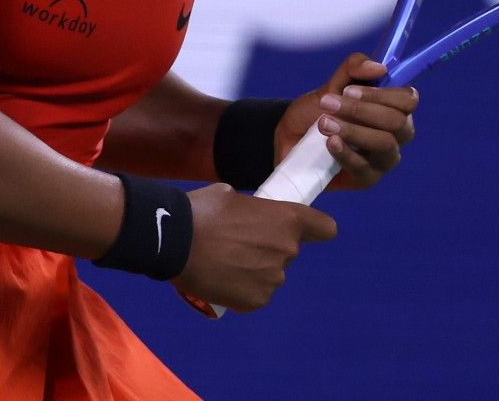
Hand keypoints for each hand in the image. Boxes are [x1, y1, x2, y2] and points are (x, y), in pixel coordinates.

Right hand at [175, 183, 336, 311]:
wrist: (174, 242)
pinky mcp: (256, 302)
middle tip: (237, 244)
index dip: (314, 229)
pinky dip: (241, 289)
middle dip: (268, 249)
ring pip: (270, 275)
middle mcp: (288, 250)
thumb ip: (251, 209)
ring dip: (254, 270)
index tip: (302, 231)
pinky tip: (221, 279)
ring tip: (224, 263)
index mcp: (287, 219)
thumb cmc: (202, 210)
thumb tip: (244, 216)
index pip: (325, 229)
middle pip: (288, 252)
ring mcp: (273, 279)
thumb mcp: (231, 196)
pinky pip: (255, 294)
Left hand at [275, 53, 417, 190]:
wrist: (289, 138)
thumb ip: (353, 68)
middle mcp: (396, 134)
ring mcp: (384, 159)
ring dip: (354, 130)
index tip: (349, 90)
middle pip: (398, 122)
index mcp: (393, 108)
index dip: (382, 94)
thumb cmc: (318, 110)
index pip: (408, 100)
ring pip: (385, 144)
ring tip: (324, 123)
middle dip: (362, 111)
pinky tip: (329, 143)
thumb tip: (379, 67)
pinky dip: (346, 153)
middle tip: (328, 103)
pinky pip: (364, 167)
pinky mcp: (368, 178)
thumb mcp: (331, 84)